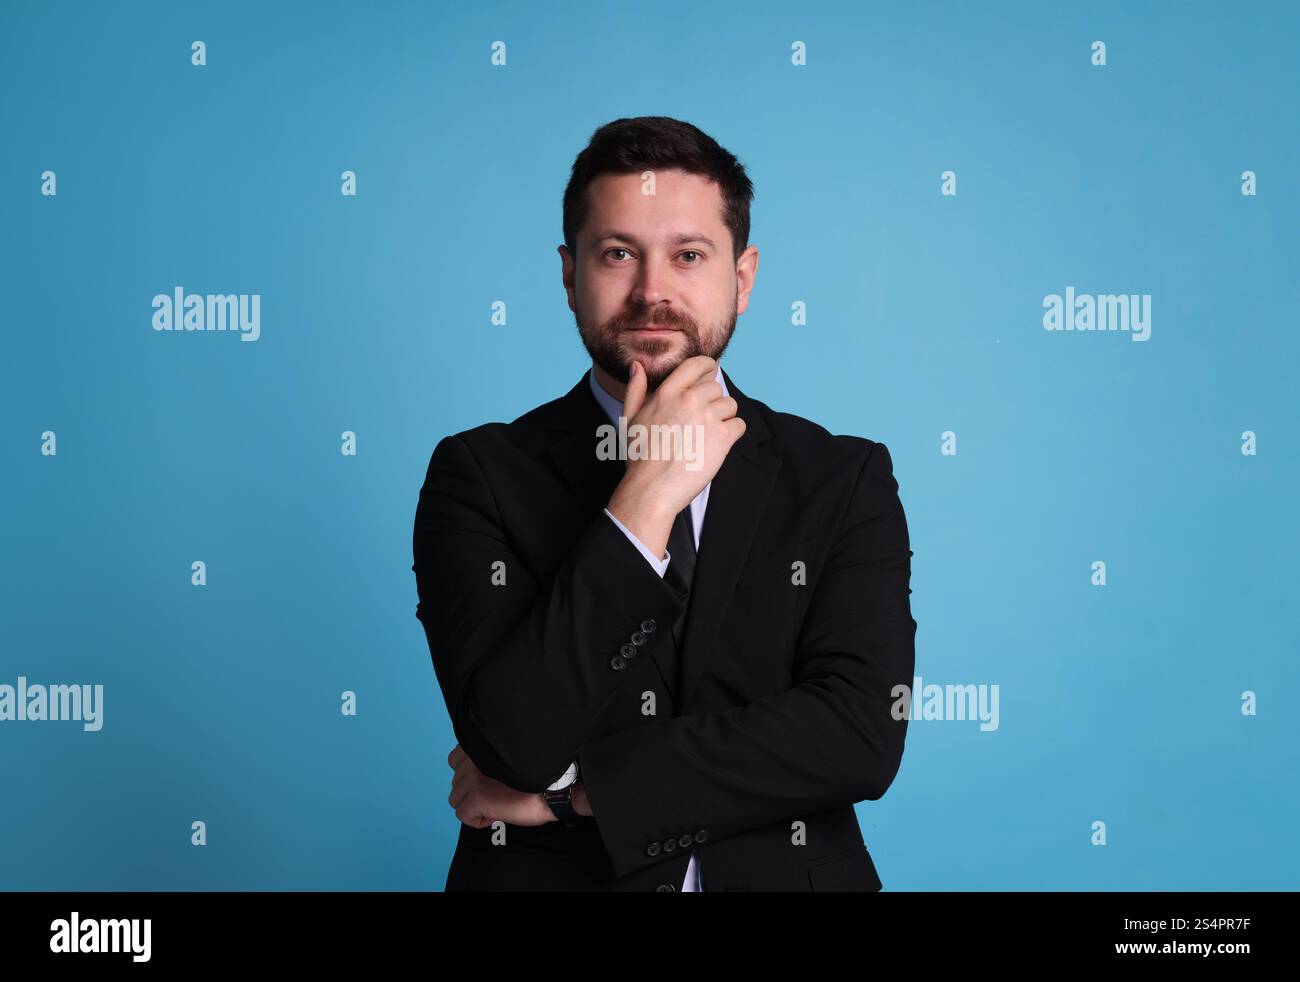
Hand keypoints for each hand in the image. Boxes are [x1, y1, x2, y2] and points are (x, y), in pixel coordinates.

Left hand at [447, 744, 552, 827]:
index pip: (454, 760)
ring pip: (456, 800)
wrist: (553, 788)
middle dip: (474, 792)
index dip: (470, 775)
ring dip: (475, 806)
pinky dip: (479, 819)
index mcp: (480, 745)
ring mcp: (473, 778)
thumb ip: (487, 760)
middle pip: (456, 783)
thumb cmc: (537, 776)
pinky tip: (497, 813)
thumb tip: (476, 778)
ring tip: (498, 803)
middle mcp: (472, 759)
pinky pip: (463, 815)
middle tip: (498, 793)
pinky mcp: (477, 797)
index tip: (490, 781)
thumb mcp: (508, 759)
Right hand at [606, 355, 745, 557]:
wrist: (651, 488)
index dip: (707, 367)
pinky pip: (739, 425)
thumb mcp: (629, 419)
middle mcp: (690, 401)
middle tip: (702, 420)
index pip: (696, 365)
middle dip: (712, 401)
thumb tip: (637, 367)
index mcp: (668, 393)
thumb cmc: (639, 457)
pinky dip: (732, 434)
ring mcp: (708, 418)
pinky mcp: (722, 438)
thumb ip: (635, 389)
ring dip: (724, 417)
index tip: (710, 372)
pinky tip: (717, 445)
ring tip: (709, 434)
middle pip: (715, 387)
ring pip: (730, 405)